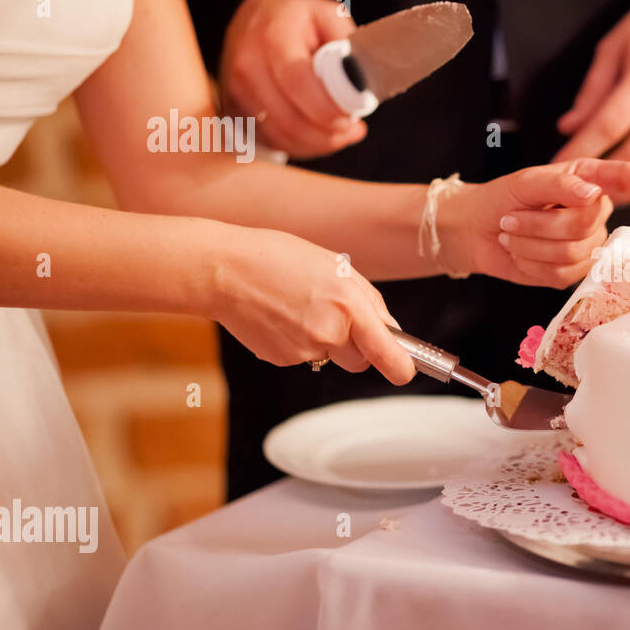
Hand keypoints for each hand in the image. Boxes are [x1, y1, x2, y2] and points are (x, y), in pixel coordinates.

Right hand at [210, 226, 414, 383]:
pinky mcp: (280, 359)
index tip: (406, 371)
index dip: (402, 367)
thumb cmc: (279, 258)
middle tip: (337, 316)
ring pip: (330, 357)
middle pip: (361, 361)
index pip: (387, 353)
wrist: (223, 270)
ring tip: (299, 306)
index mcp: (349, 305)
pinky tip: (282, 315)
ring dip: (325, 340)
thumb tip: (391, 332)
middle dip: (358, 346)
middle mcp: (328, 333)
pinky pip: (303, 357)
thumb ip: (369, 302)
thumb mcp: (337, 268)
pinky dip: (298, 341)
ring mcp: (303, 350)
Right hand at [220, 0, 367, 156]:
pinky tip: (317, 136)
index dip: (325, 109)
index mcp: (272, 35)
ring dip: (315, 144)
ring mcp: (234, 88)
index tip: (350, 120)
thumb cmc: (299, 18)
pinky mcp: (232, 107)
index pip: (297, 82)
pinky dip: (297, 145)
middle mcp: (246, 63)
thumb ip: (346, 49)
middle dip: (326, 135)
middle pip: (287, 118)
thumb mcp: (330, 17)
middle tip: (353, 131)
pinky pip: (267, 139)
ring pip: (278, 135)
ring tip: (340, 135)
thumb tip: (359, 87)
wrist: (256, 14)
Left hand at [437, 159, 629, 286]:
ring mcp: (585, 243)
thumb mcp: (526, 182)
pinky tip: (521, 252)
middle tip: (513, 218)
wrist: (476, 231)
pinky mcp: (571, 271)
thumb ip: (560, 184)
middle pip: (586, 224)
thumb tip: (592, 194)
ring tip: (512, 234)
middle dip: (541, 223)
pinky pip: (561, 274)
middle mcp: (593, 212)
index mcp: (587, 180)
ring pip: (572, 252)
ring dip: (531, 244)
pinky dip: (531, 263)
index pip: (622, 178)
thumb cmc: (502, 198)